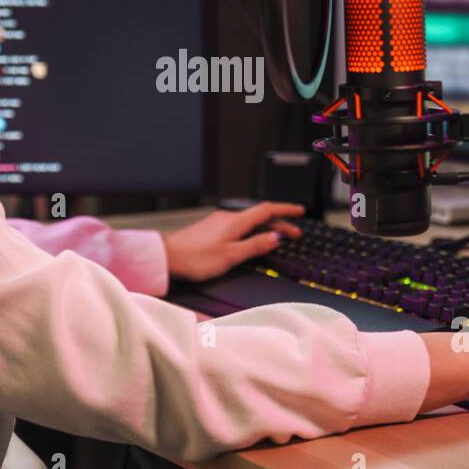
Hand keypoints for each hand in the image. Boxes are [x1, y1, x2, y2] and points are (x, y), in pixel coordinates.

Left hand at [163, 202, 303, 281]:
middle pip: (260, 216)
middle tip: (295, 232)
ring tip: (278, 237)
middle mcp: (229, 217)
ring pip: (250, 221)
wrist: (168, 256)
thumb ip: (255, 245)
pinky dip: (253, 230)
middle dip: (280, 222)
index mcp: (236, 221)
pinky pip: (240, 225)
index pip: (268, 210)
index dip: (286, 210)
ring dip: (266, 227)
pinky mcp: (213, 228)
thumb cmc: (196, 258)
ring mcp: (220, 222)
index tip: (300, 211)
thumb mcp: (231, 255)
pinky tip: (253, 239)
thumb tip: (276, 237)